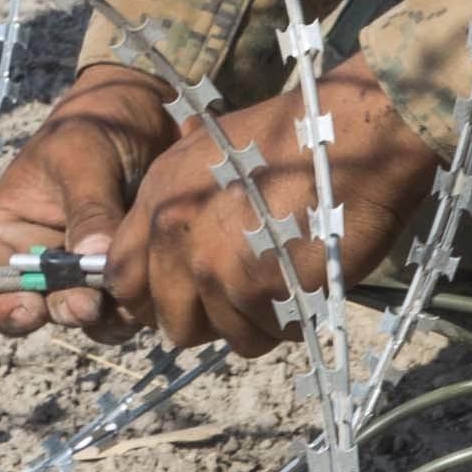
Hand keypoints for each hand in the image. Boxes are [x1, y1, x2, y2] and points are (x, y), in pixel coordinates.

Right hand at [0, 64, 177, 336]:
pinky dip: (139, 302)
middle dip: (66, 309)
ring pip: (90, 316)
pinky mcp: (128, 272)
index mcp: (12, 230)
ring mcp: (88, 270)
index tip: (30, 310)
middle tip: (89, 303)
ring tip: (130, 287)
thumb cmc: (98, 122)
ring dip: (108, 314)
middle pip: (44, 307)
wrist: (151, 110)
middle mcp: (45, 258)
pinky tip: (153, 274)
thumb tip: (90, 260)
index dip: (0, 309)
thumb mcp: (82, 156)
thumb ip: (87, 208)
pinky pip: (128, 306)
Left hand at [97, 60, 439, 354]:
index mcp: (159, 203)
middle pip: (175, 324)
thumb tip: (159, 263)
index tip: (182, 298)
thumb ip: (169, 210)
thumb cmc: (287, 139)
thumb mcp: (203, 155)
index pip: (123, 282)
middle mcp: (180, 240)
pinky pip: (274, 334)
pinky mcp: (268, 294)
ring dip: (258, 319)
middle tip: (246, 291)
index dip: (152, 298)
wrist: (348, 134)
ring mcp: (223, 271)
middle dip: (209, 318)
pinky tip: (308, 278)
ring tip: (285, 277)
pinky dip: (293, 319)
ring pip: (230, 336)